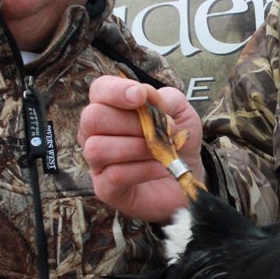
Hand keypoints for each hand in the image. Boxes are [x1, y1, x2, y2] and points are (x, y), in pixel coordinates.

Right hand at [77, 75, 205, 221]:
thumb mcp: (179, 111)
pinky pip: (115, 175)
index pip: (98, 90)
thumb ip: (164, 98)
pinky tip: (160, 167)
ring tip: (161, 150)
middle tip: (160, 130)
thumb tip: (145, 94)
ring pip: (98, 148)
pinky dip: (144, 169)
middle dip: (131, 122)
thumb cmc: (176, 138)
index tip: (140, 98)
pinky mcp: (105, 188)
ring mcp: (96, 162)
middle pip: (92, 118)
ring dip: (137, 147)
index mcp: (109, 107)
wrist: (188, 174)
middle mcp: (95, 133)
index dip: (115, 91)